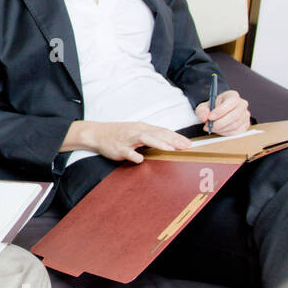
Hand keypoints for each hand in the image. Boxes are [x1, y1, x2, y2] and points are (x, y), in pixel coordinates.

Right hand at [78, 120, 192, 163]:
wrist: (98, 133)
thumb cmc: (119, 134)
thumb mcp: (137, 131)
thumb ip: (152, 136)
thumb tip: (170, 142)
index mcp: (143, 128)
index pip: (163, 131)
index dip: (176, 137)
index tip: (188, 143)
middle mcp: (137, 131)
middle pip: (158, 134)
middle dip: (172, 140)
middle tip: (186, 146)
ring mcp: (128, 139)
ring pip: (145, 139)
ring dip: (159, 144)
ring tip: (171, 149)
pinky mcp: (119, 148)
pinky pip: (128, 152)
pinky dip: (134, 156)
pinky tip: (141, 159)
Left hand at [195, 89, 249, 135]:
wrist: (218, 113)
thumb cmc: (213, 108)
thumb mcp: (203, 107)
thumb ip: (202, 111)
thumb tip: (204, 117)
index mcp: (233, 96)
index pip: (231, 102)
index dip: (220, 111)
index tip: (210, 117)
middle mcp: (242, 104)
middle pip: (235, 115)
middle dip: (220, 123)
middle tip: (209, 126)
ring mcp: (245, 115)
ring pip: (235, 125)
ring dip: (221, 129)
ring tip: (211, 128)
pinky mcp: (245, 125)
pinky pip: (236, 132)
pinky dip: (225, 133)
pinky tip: (218, 130)